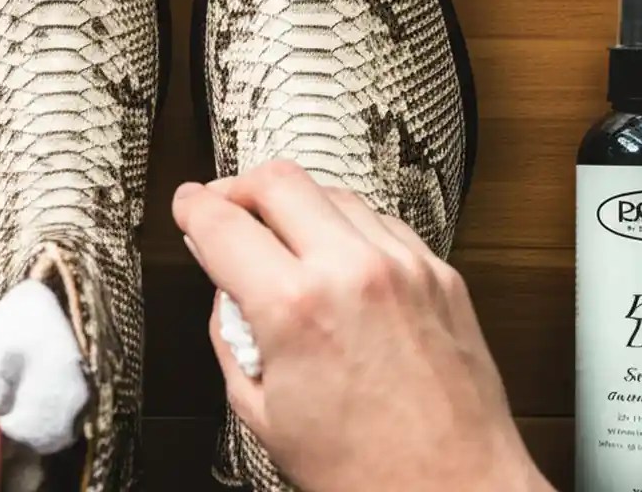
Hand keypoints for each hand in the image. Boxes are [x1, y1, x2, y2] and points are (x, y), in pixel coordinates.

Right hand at [172, 160, 551, 491]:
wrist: (454, 490)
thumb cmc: (364, 470)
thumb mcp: (261, 410)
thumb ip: (230, 334)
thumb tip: (224, 286)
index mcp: (295, 307)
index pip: (223, 223)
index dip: (192, 207)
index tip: (187, 206)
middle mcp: (352, 271)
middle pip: (278, 179)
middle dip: (238, 187)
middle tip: (226, 208)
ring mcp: (404, 265)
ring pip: (333, 191)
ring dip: (296, 204)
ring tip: (282, 239)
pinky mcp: (439, 274)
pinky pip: (381, 222)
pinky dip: (348, 228)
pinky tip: (336, 258)